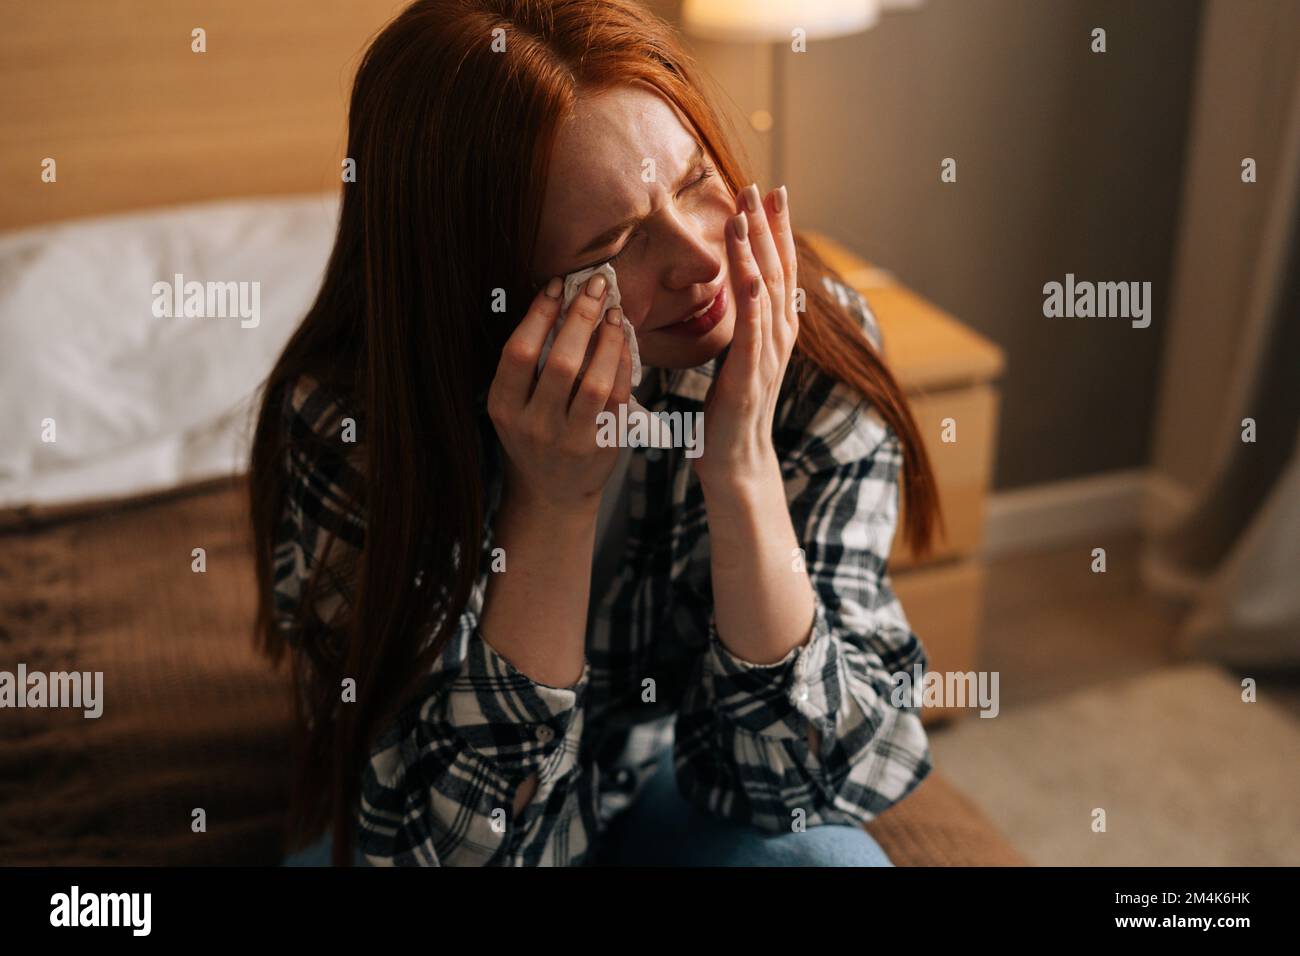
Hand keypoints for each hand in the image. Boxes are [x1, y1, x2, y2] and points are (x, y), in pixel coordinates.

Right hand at [487, 273, 631, 517]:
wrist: (553, 492)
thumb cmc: (534, 434)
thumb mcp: (515, 404)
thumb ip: (529, 363)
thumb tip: (560, 299)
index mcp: (504, 408)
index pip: (518, 353)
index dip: (538, 315)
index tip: (555, 286)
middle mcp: (533, 425)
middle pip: (559, 362)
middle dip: (578, 316)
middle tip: (593, 285)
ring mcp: (569, 440)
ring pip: (592, 381)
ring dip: (606, 338)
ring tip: (611, 310)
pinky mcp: (601, 447)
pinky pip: (617, 397)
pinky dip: (622, 362)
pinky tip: (622, 340)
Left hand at [694, 182, 796, 492]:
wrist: (735, 462)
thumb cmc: (729, 413)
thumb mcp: (738, 358)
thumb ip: (743, 324)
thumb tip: (738, 289)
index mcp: (774, 331)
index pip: (778, 269)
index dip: (776, 230)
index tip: (770, 193)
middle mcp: (778, 338)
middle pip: (777, 271)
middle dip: (768, 227)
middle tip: (760, 187)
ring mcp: (767, 358)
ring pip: (765, 294)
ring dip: (756, 253)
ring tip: (746, 215)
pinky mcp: (748, 378)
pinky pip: (753, 334)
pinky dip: (753, 303)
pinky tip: (749, 277)